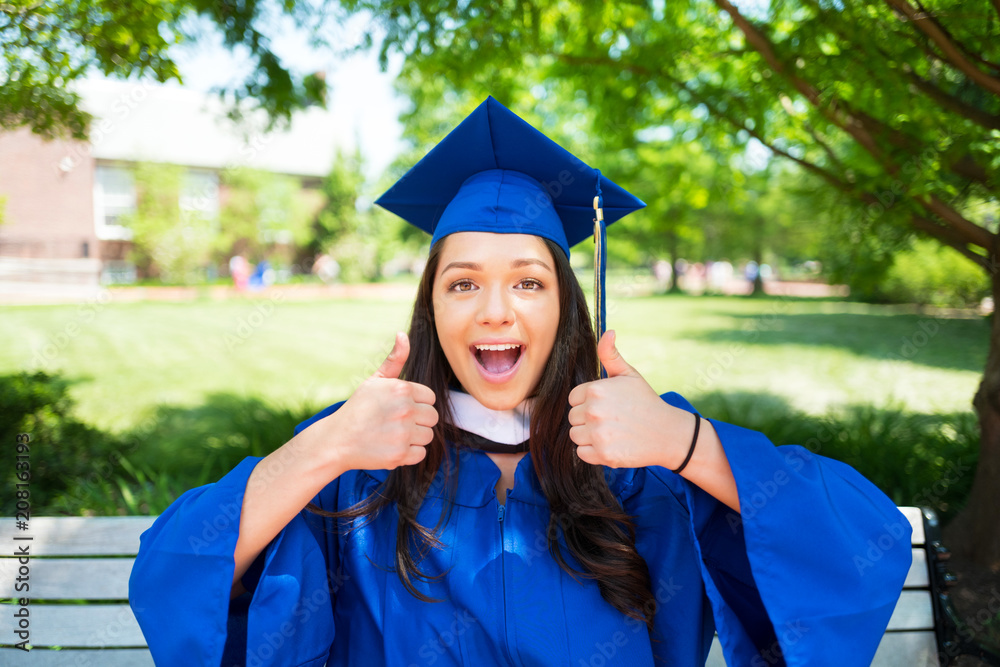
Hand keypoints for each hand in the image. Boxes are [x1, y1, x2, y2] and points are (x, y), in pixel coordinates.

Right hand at [324, 332, 437, 471]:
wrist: (337, 440)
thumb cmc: (358, 409)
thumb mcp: (374, 381)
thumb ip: (394, 360)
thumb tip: (403, 335)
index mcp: (402, 389)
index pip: (430, 398)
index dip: (417, 404)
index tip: (399, 408)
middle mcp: (406, 409)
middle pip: (432, 417)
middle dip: (418, 421)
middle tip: (395, 423)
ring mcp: (403, 433)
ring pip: (428, 436)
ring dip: (414, 438)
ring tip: (393, 435)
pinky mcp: (400, 454)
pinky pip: (421, 454)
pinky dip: (409, 454)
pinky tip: (392, 447)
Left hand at [568, 331, 692, 469]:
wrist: (668, 433)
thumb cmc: (646, 402)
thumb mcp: (629, 375)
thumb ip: (610, 355)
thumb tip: (607, 332)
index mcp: (595, 390)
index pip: (573, 398)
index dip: (587, 402)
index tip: (606, 406)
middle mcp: (594, 411)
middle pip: (572, 417)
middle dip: (587, 420)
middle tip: (611, 420)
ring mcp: (598, 434)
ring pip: (575, 436)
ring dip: (588, 437)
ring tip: (611, 432)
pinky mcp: (603, 454)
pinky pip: (581, 453)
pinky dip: (593, 452)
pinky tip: (611, 444)